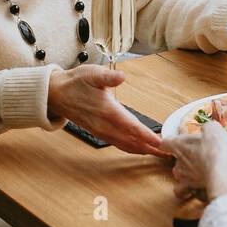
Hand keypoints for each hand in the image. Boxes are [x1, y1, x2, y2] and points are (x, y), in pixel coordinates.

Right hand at [47, 65, 167, 156]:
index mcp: (106, 111)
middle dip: (151, 148)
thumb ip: (107, 76)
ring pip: (126, 145)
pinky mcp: (99, 133)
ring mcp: (101, 131)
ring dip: (143, 150)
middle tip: (170, 152)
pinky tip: (141, 149)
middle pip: (132, 141)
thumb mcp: (91, 73)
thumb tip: (121, 76)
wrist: (56, 94)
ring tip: (160, 153)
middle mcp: (104, 125)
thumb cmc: (75, 82)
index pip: (132, 127)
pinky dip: (133, 148)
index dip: (148, 136)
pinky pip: (119, 144)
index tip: (162, 142)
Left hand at [164, 122, 226, 201]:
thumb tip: (208, 130)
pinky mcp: (192, 190)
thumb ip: (207, 128)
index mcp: (179, 145)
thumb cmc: (215, 149)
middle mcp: (178, 163)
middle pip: (174, 161)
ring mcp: (184, 178)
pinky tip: (198, 188)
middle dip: (184, 159)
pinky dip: (191, 190)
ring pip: (179, 177)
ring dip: (186, 175)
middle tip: (197, 156)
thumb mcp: (213, 129)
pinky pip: (186, 192)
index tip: (177, 141)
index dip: (171, 142)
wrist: (222, 172)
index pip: (165, 143)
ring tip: (198, 173)